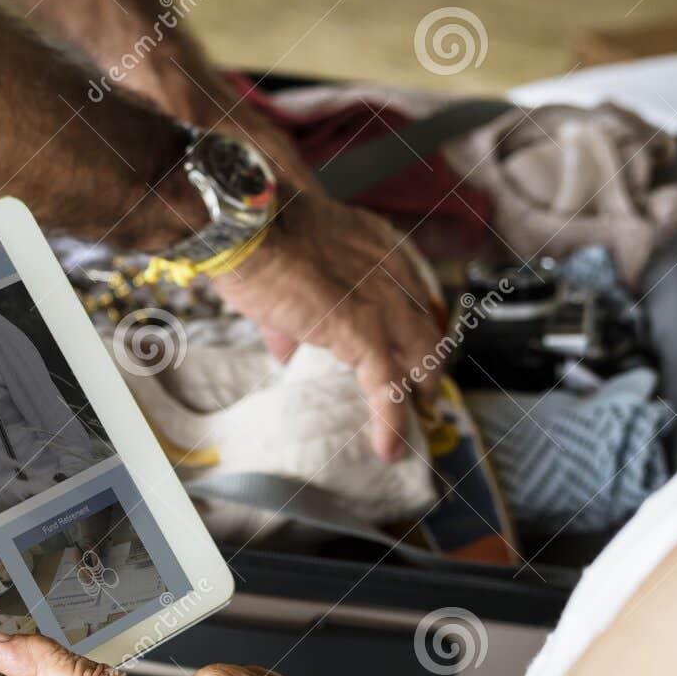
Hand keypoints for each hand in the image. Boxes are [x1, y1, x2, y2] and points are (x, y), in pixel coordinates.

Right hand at [211, 188, 444, 461]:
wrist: (249, 228)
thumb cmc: (256, 237)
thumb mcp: (284, 274)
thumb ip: (291, 317)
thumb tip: (286, 350)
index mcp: (377, 247)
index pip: (410, 293)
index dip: (411, 327)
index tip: (408, 350)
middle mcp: (392, 271)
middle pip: (426, 327)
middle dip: (427, 363)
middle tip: (423, 392)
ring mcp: (383, 303)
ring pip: (419, 358)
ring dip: (418, 393)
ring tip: (414, 423)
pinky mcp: (365, 334)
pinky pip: (388, 386)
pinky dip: (391, 420)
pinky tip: (388, 447)